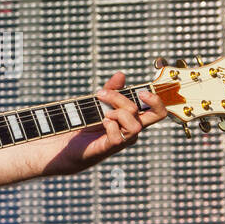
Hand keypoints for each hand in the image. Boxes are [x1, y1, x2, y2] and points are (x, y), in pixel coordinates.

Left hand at [45, 72, 167, 175]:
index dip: (157, 100)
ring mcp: (123, 140)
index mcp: (133, 118)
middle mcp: (132, 130)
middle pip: (155, 116)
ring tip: (105, 113)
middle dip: (139, 101)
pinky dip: (109, 125)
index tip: (142, 91)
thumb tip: (121, 75)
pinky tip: (101, 122)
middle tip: (113, 95)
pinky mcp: (110, 148)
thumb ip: (111, 90)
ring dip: (119, 113)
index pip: (157, 112)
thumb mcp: (99, 102)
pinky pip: (118, 137)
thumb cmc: (85, 124)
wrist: (67, 143)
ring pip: (135, 125)